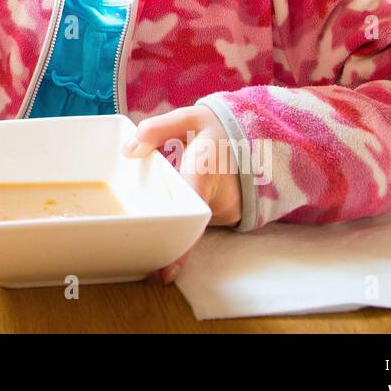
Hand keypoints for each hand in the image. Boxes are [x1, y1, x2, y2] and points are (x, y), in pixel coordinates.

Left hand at [122, 103, 243, 284]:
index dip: (181, 245)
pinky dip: (189, 220)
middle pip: (187, 226)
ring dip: (176, 224)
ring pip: (193, 225)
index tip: (167, 271)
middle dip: (167, 240)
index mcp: (206, 171)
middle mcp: (220, 198)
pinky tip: (174, 214)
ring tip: (153, 223)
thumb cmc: (221, 128)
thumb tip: (128, 150)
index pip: (192, 212)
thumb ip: (157, 130)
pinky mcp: (231, 217)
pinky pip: (203, 222)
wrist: (262, 136)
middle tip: (148, 261)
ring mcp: (228, 211)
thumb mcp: (190, 119)